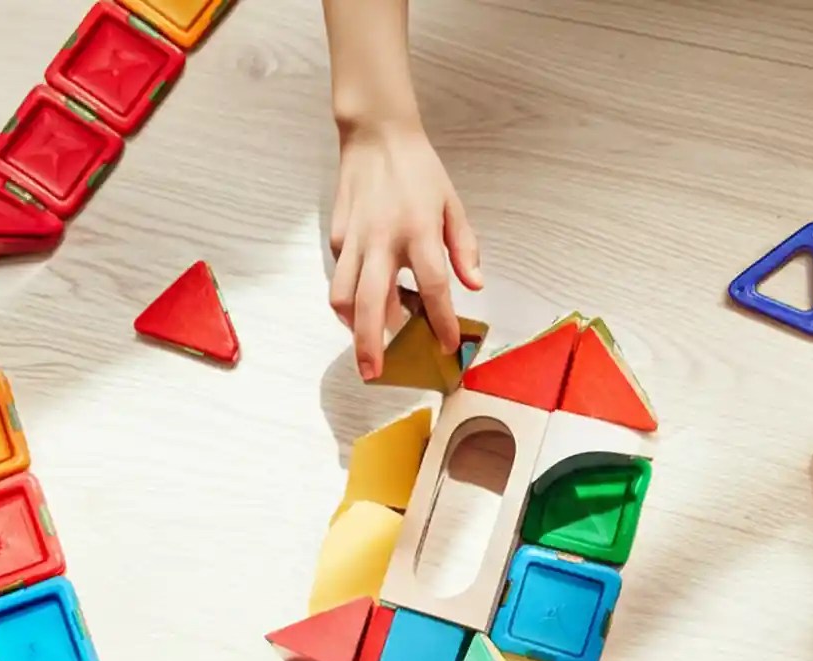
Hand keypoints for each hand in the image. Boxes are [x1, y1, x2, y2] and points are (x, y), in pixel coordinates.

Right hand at [328, 122, 482, 380]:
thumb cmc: (418, 171)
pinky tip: (364, 302)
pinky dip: (349, 297)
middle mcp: (383, 240)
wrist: (376, 135)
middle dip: (372, 345)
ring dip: (354, 326)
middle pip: (374, 305)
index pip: (433, 289)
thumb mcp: (453, 205)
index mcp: (419, 232)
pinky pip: (341, 275)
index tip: (446, 347)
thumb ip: (464, 247)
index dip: (441, 323)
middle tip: (375, 373)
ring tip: (367, 344)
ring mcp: (355, 239)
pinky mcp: (337, 235)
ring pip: (344, 295)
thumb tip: (475, 285)